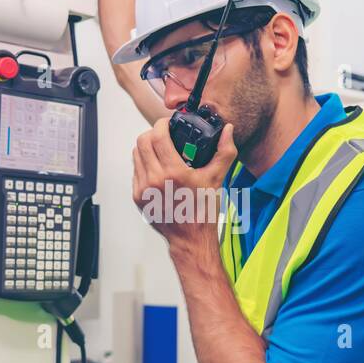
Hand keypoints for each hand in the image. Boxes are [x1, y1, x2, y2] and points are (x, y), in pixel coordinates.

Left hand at [132, 118, 236, 250]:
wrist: (190, 238)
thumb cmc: (203, 210)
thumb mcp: (217, 179)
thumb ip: (224, 152)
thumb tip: (228, 130)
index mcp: (173, 173)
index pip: (157, 136)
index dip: (161, 124)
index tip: (168, 124)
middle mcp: (154, 180)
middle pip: (142, 142)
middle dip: (152, 133)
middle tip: (164, 135)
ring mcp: (143, 189)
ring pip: (136, 155)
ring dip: (146, 147)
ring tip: (160, 150)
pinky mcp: (138, 196)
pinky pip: (136, 171)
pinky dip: (144, 164)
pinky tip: (157, 167)